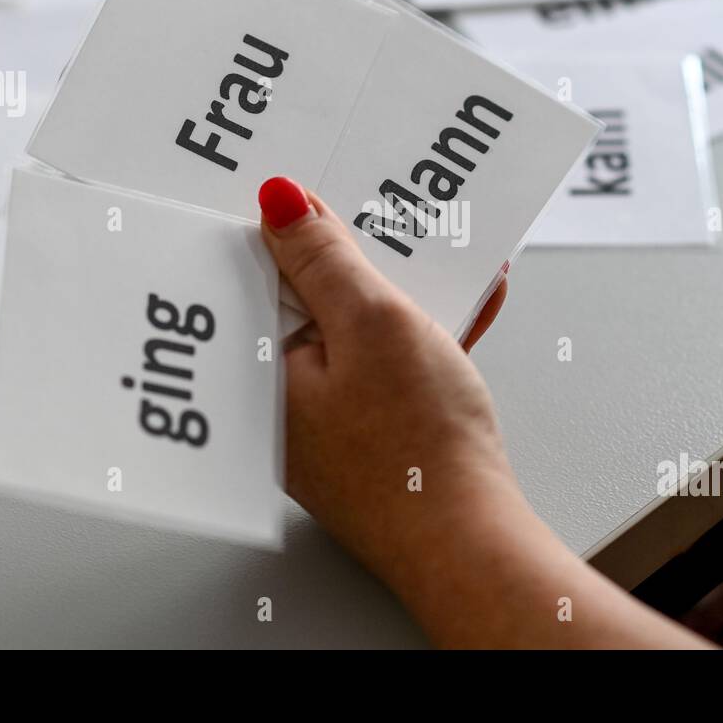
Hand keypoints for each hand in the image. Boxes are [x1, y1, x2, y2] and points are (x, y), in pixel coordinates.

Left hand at [256, 176, 709, 647]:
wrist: (472, 539)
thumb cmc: (420, 450)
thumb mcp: (374, 322)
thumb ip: (324, 258)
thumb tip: (280, 203)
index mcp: (257, 372)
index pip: (250, 276)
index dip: (282, 224)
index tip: (308, 183)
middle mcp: (279, 400)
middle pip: (303, 299)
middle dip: (347, 251)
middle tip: (376, 204)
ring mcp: (326, 418)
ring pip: (350, 328)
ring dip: (394, 287)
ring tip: (432, 244)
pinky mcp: (369, 429)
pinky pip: (385, 361)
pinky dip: (418, 331)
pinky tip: (463, 302)